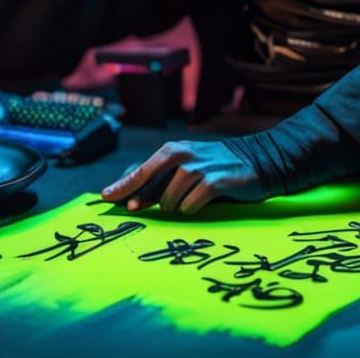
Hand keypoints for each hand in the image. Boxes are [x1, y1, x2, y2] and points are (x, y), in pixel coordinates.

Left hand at [101, 140, 263, 215]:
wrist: (256, 160)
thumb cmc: (215, 166)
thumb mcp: (187, 166)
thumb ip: (162, 180)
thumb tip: (130, 200)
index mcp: (173, 150)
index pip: (141, 171)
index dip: (121, 186)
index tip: (104, 199)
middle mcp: (183, 155)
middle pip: (149, 182)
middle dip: (139, 199)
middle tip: (132, 210)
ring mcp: (199, 168)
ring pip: (170, 200)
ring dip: (175, 207)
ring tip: (188, 201)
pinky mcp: (215, 182)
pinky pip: (191, 205)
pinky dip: (192, 209)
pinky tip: (202, 203)